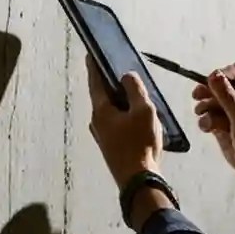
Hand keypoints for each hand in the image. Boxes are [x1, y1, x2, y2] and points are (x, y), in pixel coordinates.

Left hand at [86, 55, 161, 187]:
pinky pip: (115, 122)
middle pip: (102, 95)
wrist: (139, 181)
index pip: (95, 81)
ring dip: (119, 99)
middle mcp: (97, 122)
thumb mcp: (144, 111)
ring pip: (110, 110)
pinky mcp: (111, 146)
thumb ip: (135, 90)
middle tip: (118, 69)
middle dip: (110, 82)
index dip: (94, 65)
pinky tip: (135, 115)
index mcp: (101, 110)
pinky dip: (123, 113)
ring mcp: (102, 135)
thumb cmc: (140, 144)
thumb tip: (126, 76)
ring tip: (132, 91)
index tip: (91, 52)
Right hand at [193, 62, 234, 208]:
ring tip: (201, 114)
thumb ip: (227, 96)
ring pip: (213, 100)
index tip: (212, 81)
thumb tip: (213, 75)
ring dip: (205, 106)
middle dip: (208, 90)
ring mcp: (232, 112)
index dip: (224, 73)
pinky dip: (206, 120)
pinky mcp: (223, 125)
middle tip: (197, 96)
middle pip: (221, 84)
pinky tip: (206, 128)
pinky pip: (210, 116)